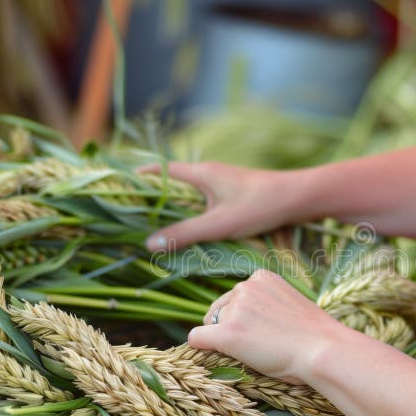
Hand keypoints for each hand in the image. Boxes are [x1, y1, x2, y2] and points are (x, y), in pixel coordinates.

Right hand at [137, 162, 294, 250]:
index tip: (117, 191)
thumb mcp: (219, 224)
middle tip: (131, 219)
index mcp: (200, 173)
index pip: (159, 171)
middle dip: (152, 200)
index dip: (137, 179)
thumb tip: (148, 243)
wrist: (299, 198)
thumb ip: (185, 234)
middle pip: (171, 184)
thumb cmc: (259, 206)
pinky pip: (204, 203)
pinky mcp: (233, 195)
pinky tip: (191, 232)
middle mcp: (208, 174)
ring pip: (188, 196)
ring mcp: (222, 184)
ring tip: (155, 229)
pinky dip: (192, 215)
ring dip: (174, 210)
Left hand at [188, 269, 352, 384]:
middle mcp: (244, 287)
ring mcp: (235, 309)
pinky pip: (197, 338)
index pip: (235, 297)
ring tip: (253, 352)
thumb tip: (249, 320)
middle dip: (229, 327)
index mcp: (261, 277)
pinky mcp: (227, 333)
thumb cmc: (314, 335)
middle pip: (219, 309)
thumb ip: (267, 303)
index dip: (242, 318)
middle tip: (256, 346)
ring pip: (210, 324)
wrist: (323, 350)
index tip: (260, 333)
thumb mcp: (290, 305)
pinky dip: (201, 348)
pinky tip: (214, 357)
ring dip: (223, 339)